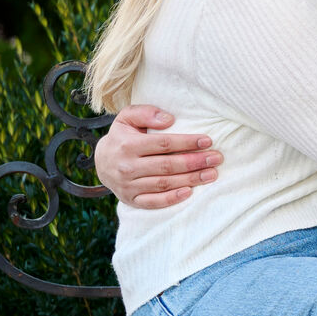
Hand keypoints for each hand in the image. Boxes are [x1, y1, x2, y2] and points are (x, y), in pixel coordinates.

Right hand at [94, 105, 222, 209]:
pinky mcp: (131, 200)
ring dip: (190, 180)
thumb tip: (169, 119)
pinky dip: (172, 199)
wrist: (100, 163)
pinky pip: (154, 202)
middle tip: (216, 159)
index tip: (208, 141)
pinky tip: (190, 192)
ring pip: (164, 184)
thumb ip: (145, 113)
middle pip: (167, 165)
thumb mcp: (127, 119)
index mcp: (127, 145)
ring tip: (211, 174)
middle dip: (195, 162)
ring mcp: (128, 185)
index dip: (187, 142)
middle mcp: (126, 167)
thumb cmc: (122, 138)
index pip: (163, 144)